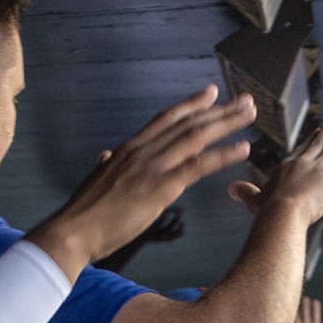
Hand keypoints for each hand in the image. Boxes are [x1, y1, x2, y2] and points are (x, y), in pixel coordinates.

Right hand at [27, 87, 257, 276]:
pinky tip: (243, 149)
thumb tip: (106, 155)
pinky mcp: (160, 187)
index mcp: (129, 149)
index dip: (191, 104)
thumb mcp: (96, 179)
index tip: (211, 93)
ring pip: (196, 137)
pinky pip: (198, 166)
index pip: (165, 119)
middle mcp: (142, 150)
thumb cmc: (85, 212)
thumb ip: (107, 164)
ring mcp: (152, 166)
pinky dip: (223, 155)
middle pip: (187, 123)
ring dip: (226, 123)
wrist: (73, 230)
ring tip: (249, 114)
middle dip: (219, 110)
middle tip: (245, 100)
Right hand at [229, 117, 322, 225]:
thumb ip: (245, 192)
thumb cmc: (269, 210)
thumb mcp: (254, 199)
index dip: (310, 139)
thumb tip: (231, 189)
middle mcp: (303, 162)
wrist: (284, 212)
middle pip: (317, 144)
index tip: (316, 130)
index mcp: (286, 166)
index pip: (301, 149)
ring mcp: (319, 167)